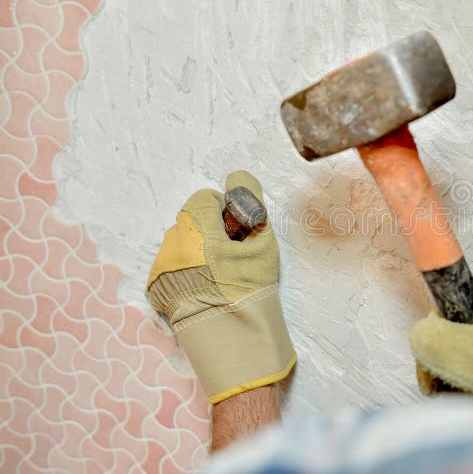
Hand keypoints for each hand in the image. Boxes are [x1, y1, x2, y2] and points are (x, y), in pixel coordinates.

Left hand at [147, 171, 295, 403]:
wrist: (234, 346)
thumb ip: (252, 206)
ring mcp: (159, 268)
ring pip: (178, 242)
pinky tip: (202, 288)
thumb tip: (239, 180)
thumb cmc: (255, 293)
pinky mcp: (154, 287)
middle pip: (189, 219)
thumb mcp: (264, 246)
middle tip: (230, 255)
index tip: (236, 233)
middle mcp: (171, 246)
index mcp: (198, 232)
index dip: (224, 211)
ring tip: (216, 274)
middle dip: (208, 229)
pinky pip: (170, 264)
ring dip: (194, 248)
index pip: (203, 198)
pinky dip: (184, 269)